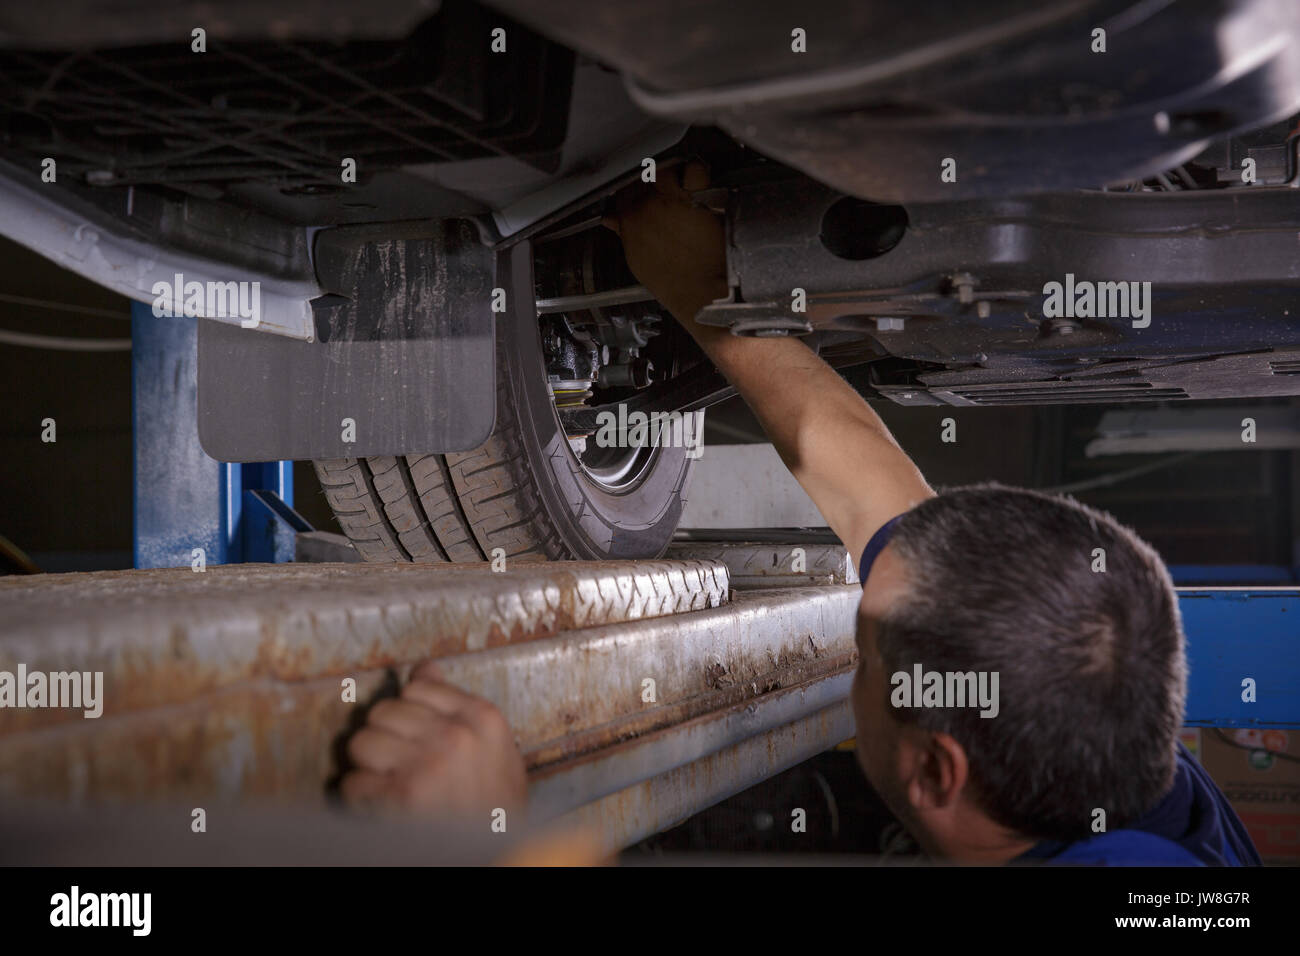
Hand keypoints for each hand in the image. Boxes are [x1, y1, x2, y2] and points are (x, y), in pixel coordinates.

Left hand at [341, 661, 527, 821]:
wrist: (501, 855)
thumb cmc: (498, 805)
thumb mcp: (495, 749)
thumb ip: (461, 708)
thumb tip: (425, 668)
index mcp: (482, 718)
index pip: (419, 687)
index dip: (409, 713)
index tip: (415, 736)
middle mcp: (455, 734)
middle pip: (383, 712)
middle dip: (384, 738)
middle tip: (397, 763)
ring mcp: (427, 763)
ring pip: (361, 742)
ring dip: (368, 765)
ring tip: (388, 783)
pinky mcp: (401, 795)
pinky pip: (353, 782)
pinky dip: (359, 798)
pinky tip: (380, 806)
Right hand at [603, 160, 728, 321]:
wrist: (698, 291)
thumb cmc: (671, 280)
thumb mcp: (637, 258)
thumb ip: (623, 232)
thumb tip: (611, 220)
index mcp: (629, 219)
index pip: (623, 190)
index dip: (633, 187)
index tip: (641, 190)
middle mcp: (647, 206)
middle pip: (643, 176)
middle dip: (651, 178)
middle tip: (663, 187)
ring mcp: (671, 201)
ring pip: (665, 169)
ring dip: (672, 172)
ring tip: (681, 183)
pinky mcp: (697, 199)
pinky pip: (694, 170)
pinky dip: (696, 170)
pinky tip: (698, 179)